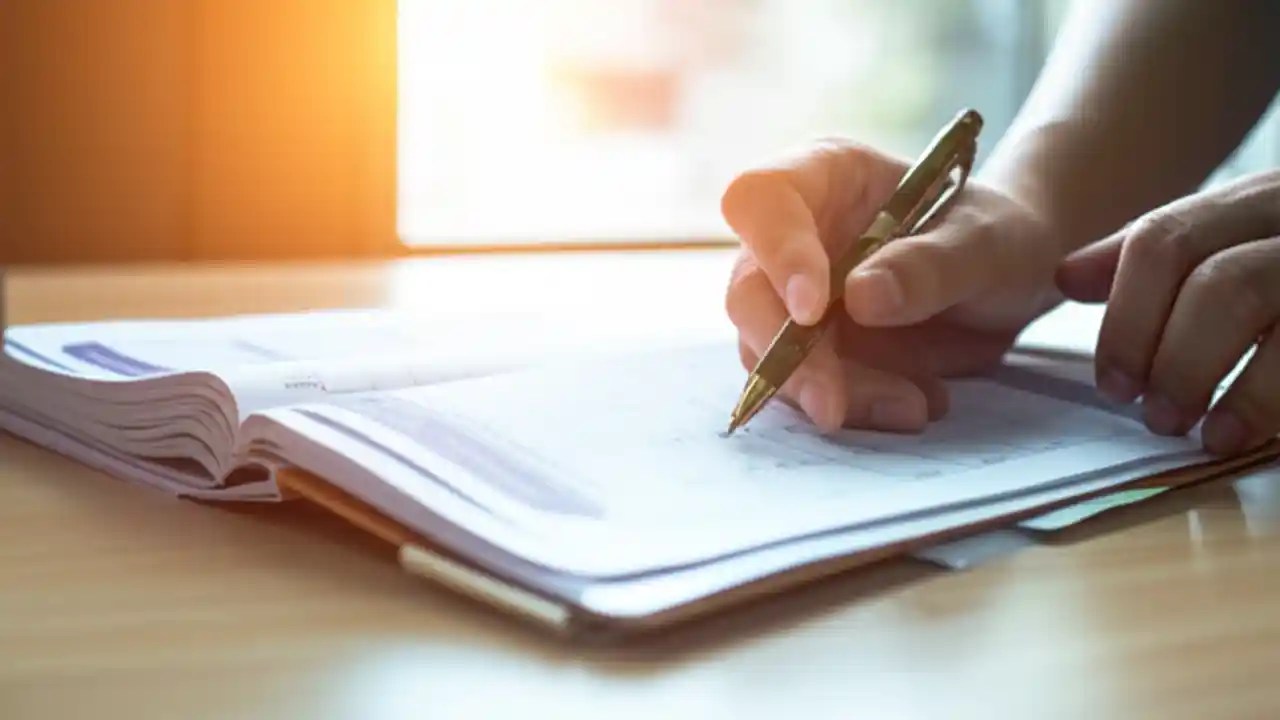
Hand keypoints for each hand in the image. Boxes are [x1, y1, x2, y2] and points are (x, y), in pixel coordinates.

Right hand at [722, 139, 1063, 432]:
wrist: (1010, 281)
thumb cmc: (995, 235)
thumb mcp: (986, 241)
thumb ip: (930, 264)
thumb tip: (860, 298)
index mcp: (824, 177)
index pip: (762, 200)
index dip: (775, 253)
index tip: (811, 312)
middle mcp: (795, 235)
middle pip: (749, 292)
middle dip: (787, 355)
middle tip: (832, 406)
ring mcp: (794, 296)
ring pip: (773, 353)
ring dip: (834, 391)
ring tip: (915, 405)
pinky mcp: (812, 348)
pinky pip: (808, 386)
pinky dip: (857, 407)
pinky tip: (916, 403)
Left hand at [1057, 169, 1279, 455]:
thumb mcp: (1243, 239)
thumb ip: (1163, 258)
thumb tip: (1066, 277)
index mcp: (1266, 196)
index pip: (1166, 239)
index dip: (1126, 317)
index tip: (1112, 384)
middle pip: (1222, 283)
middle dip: (1174, 359)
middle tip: (1154, 416)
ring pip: (1268, 303)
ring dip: (1239, 390)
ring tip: (1208, 437)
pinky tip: (1268, 439)